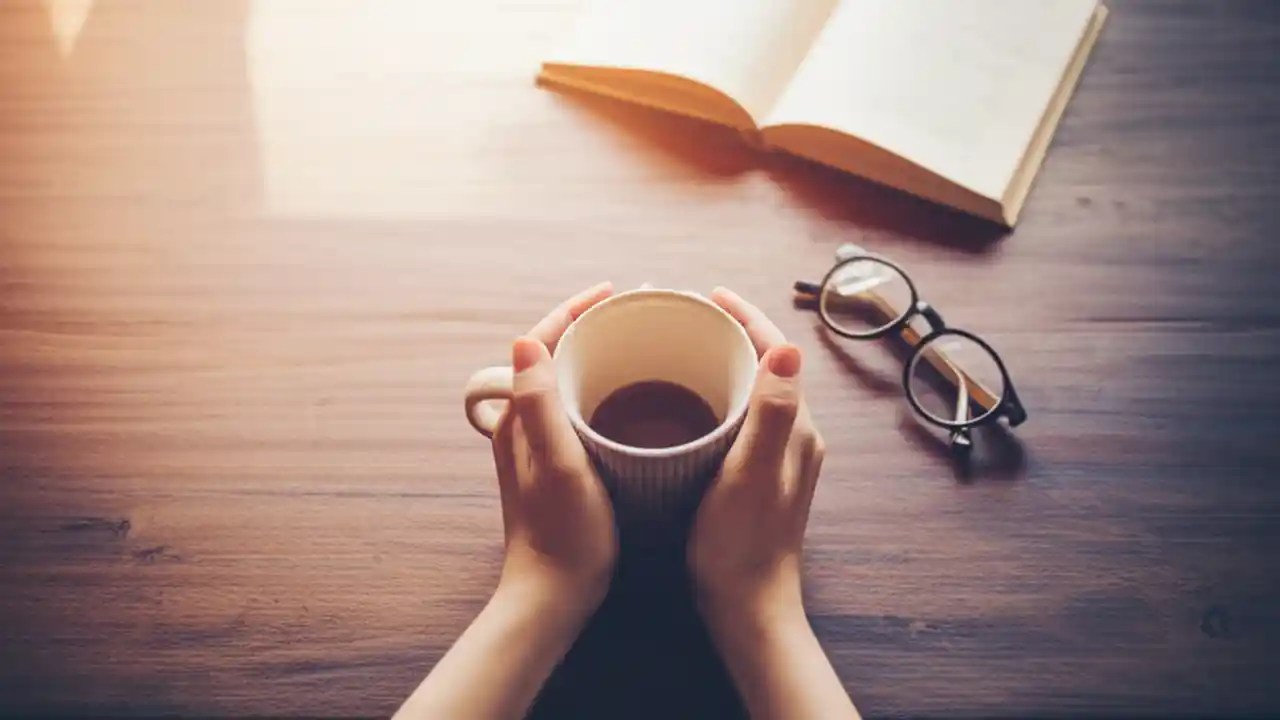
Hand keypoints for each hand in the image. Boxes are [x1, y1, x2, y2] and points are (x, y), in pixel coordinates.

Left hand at [490, 282, 617, 616]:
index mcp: (522, 416)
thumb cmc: (563, 536)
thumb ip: (540, 402)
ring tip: (635, 342)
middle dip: (587, 325)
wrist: (553, 596)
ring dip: (594, 354)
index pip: (540, 341)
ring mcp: (539, 444)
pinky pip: (577, 407)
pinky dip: (601, 388)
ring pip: (564, 380)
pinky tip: (632, 400)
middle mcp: (524, 423)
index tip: (613, 293)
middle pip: (551, 354)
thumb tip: (526, 338)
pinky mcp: (557, 464)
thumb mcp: (559, 465)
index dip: (573, 310)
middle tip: (633, 313)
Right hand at [689, 287, 824, 627]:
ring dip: (726, 361)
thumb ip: (773, 413)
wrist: (748, 607)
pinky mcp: (759, 474)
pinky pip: (742, 416)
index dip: (747, 317)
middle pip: (768, 366)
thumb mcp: (750, 474)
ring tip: (686, 345)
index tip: (710, 296)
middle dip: (734, 332)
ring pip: (755, 390)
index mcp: (797, 428)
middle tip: (690, 314)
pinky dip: (717, 395)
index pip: (778, 353)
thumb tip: (789, 348)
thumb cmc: (741, 546)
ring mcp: (778, 456)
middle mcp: (795, 436)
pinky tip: (686, 403)